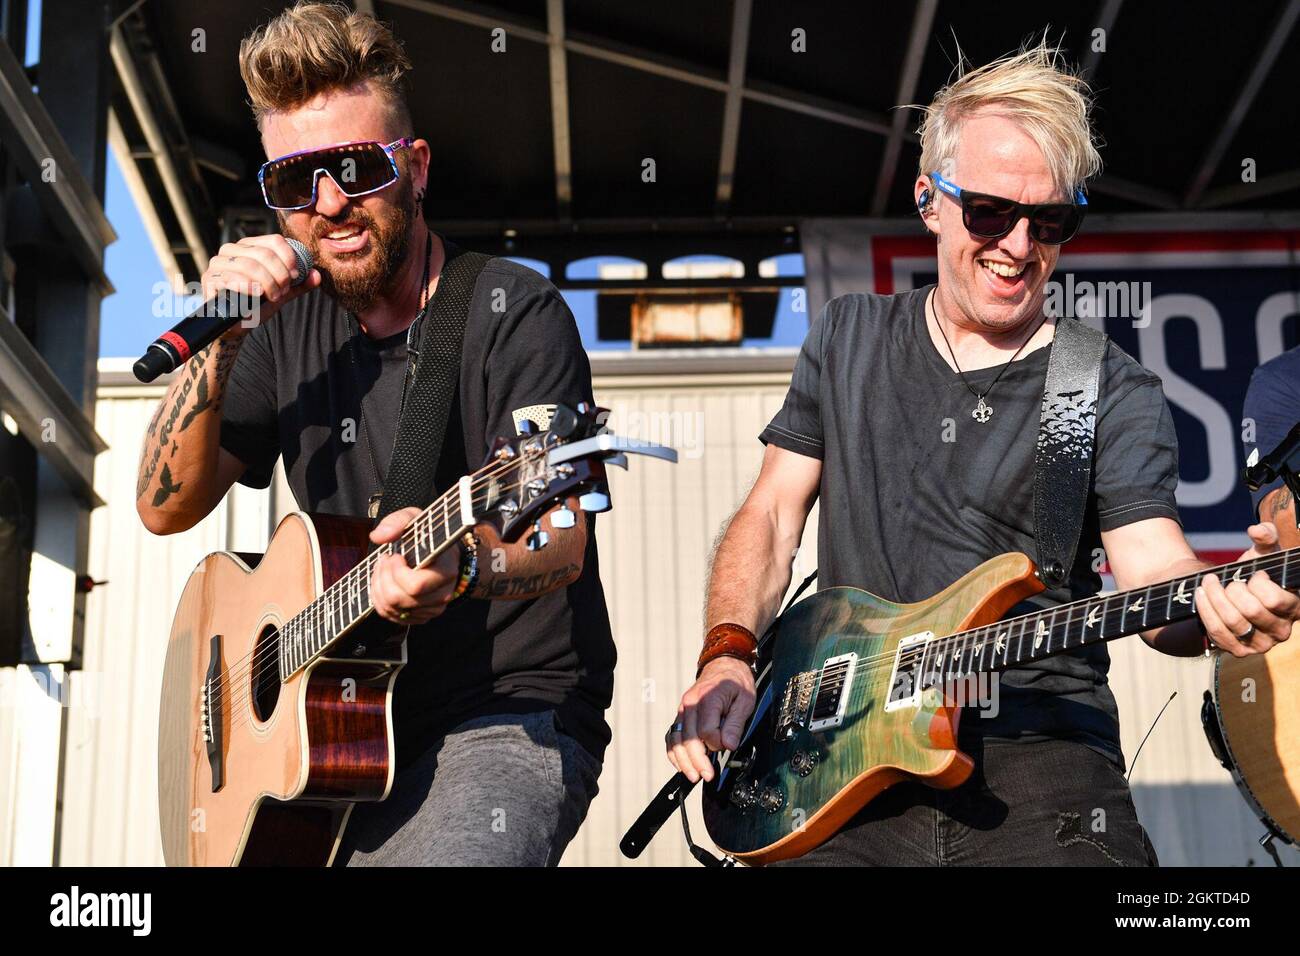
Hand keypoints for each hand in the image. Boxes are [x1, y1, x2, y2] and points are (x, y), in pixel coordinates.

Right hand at [201, 234, 320, 334]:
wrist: (236, 325)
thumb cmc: (257, 304)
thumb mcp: (282, 293)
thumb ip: (298, 285)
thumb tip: (317, 275)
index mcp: (251, 246)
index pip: (274, 241)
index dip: (289, 258)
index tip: (294, 276)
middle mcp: (233, 249)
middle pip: (264, 253)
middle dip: (279, 275)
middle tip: (283, 290)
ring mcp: (219, 262)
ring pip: (250, 265)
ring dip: (267, 283)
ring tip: (272, 296)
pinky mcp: (210, 278)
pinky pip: (231, 277)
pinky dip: (248, 286)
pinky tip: (257, 293)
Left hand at [368, 506, 459, 624]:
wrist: (442, 554)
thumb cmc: (428, 536)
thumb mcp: (416, 520)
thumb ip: (397, 522)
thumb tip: (378, 537)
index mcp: (446, 571)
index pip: (415, 585)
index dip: (396, 572)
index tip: (395, 555)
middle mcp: (442, 594)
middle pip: (398, 599)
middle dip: (382, 577)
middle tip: (384, 560)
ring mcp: (432, 609)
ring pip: (391, 609)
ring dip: (378, 586)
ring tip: (383, 568)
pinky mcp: (421, 617)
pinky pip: (390, 616)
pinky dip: (379, 599)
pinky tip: (384, 582)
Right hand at [666, 657, 755, 783]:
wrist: (724, 666)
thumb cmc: (736, 683)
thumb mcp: (745, 700)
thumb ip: (735, 723)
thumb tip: (728, 745)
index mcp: (707, 698)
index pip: (706, 731)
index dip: (716, 744)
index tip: (728, 746)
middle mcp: (690, 704)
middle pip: (688, 739)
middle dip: (697, 761)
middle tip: (708, 775)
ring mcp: (683, 710)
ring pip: (676, 740)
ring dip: (683, 761)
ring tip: (694, 776)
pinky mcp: (681, 715)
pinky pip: (672, 736)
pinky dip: (674, 752)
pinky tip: (682, 765)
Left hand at [1197, 521, 1299, 656]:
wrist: (1233, 594)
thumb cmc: (1254, 572)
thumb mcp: (1263, 553)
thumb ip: (1266, 536)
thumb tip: (1256, 530)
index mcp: (1295, 608)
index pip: (1276, 600)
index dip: (1259, 585)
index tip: (1254, 575)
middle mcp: (1282, 631)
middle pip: (1252, 611)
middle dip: (1234, 590)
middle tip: (1228, 580)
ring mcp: (1261, 644)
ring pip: (1234, 622)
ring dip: (1216, 598)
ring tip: (1209, 582)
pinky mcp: (1239, 651)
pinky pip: (1218, 633)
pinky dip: (1206, 611)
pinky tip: (1201, 595)